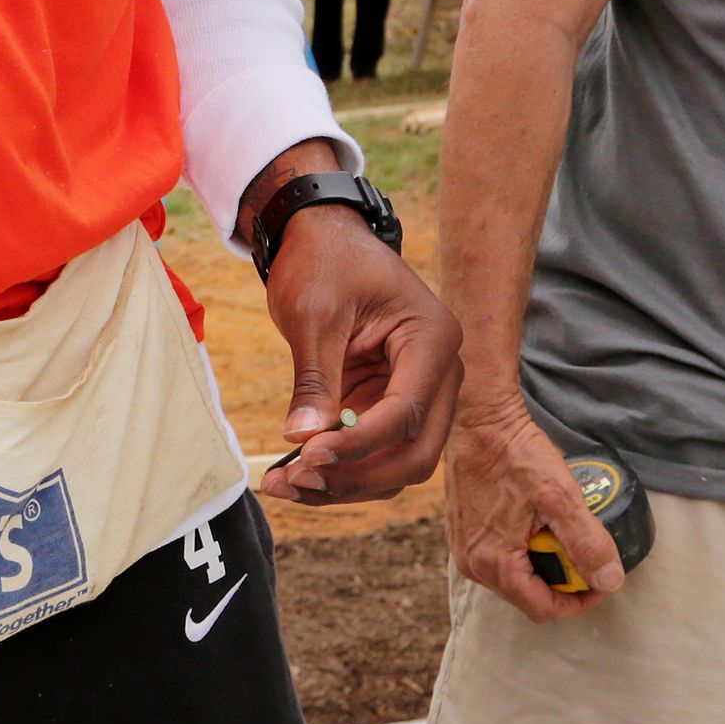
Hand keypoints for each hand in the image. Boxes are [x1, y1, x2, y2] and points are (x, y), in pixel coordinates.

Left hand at [258, 202, 459, 504]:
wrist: (321, 238)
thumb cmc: (323, 262)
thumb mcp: (314, 313)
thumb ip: (314, 378)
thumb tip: (302, 439)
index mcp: (433, 340)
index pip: (406, 411)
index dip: (359, 442)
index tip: (307, 455)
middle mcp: (439, 373)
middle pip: (417, 452)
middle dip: (358, 476)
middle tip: (297, 481)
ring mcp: (418, 393)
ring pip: (398, 463)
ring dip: (346, 484)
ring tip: (285, 484)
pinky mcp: (389, 405)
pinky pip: (375, 453)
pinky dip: (339, 470)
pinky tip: (294, 477)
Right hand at [439, 396, 622, 619]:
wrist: (479, 420)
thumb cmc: (515, 454)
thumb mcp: (560, 498)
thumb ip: (587, 542)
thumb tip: (610, 581)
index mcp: (493, 562)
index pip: (544, 609)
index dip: (579, 601)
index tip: (600, 579)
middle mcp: (472, 563)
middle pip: (528, 596)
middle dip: (562, 582)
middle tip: (586, 553)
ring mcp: (463, 549)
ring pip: (514, 579)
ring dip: (543, 566)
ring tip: (563, 534)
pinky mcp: (462, 533)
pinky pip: (498, 559)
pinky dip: (523, 551)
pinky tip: (537, 523)